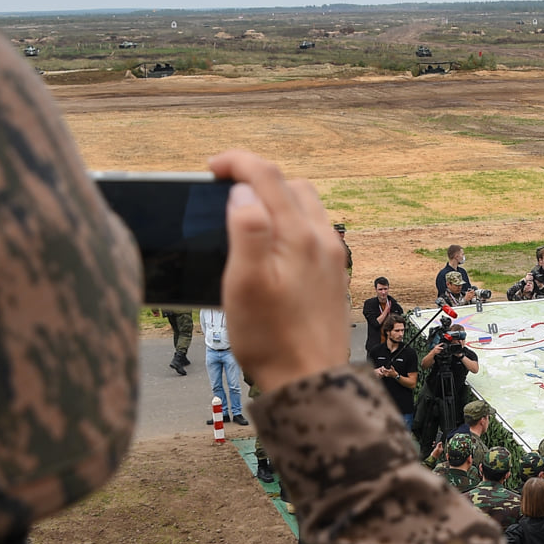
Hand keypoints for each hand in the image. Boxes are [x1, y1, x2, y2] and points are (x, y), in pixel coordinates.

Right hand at [208, 151, 347, 393]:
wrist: (309, 381)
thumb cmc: (271, 338)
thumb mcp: (245, 283)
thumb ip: (247, 230)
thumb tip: (243, 192)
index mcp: (299, 235)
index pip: (267, 175)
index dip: (236, 162)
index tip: (211, 168)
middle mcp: (322, 239)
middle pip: (290, 185)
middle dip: (256, 177)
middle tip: (224, 188)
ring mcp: (331, 257)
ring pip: (305, 206)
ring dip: (275, 198)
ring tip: (244, 212)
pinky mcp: (332, 275)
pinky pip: (311, 231)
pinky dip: (288, 221)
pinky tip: (269, 244)